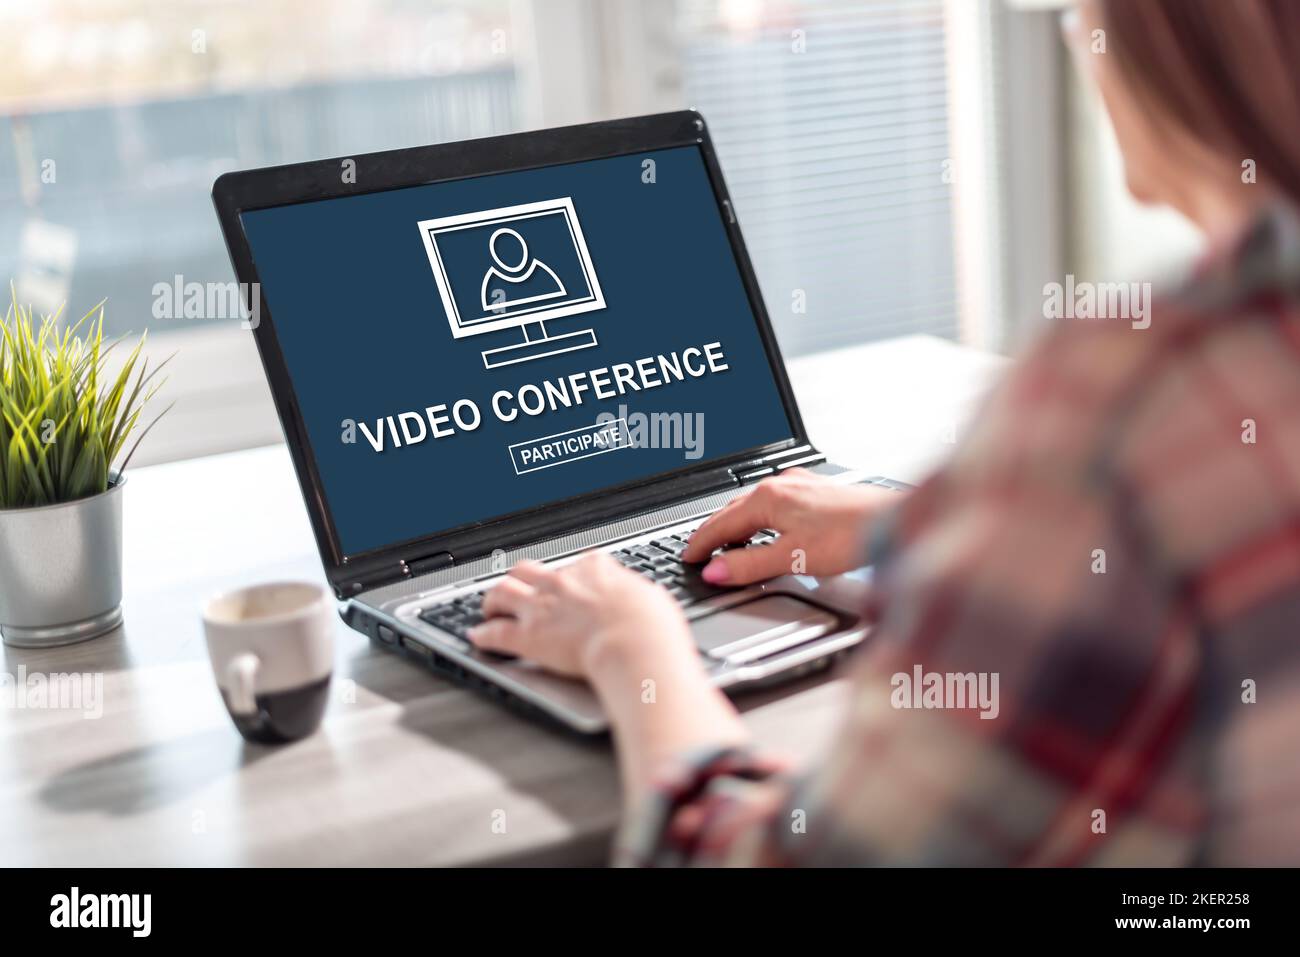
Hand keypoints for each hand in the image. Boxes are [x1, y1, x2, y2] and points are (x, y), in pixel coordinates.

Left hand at [471, 554, 749, 803]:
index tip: (571, 583)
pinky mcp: (527, 635)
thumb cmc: (650, 625)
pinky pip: (494, 632)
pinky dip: (483, 635)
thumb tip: (646, 601)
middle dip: (519, 579)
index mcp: (595, 568)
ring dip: (492, 601)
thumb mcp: (654, 599)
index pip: (576, 564)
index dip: (570, 575)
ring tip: (489, 608)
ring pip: (501, 592)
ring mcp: (541, 606)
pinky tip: (477, 637)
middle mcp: (562, 581)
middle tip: (517, 589)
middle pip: (528, 570)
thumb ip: (640, 598)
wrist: (634, 642)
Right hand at [681, 469, 903, 585]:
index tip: (687, 557)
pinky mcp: (817, 492)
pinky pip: (776, 504)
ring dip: (737, 526)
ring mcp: (801, 485)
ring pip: (755, 506)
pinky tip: (767, 530)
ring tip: (727, 546)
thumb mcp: (792, 558)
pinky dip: (761, 520)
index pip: (721, 523)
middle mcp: (782, 484)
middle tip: (699, 553)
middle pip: (734, 511)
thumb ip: (750, 566)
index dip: (701, 543)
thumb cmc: (852, 536)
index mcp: (769, 497)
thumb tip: (716, 571)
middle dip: (714, 532)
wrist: (894, 522)